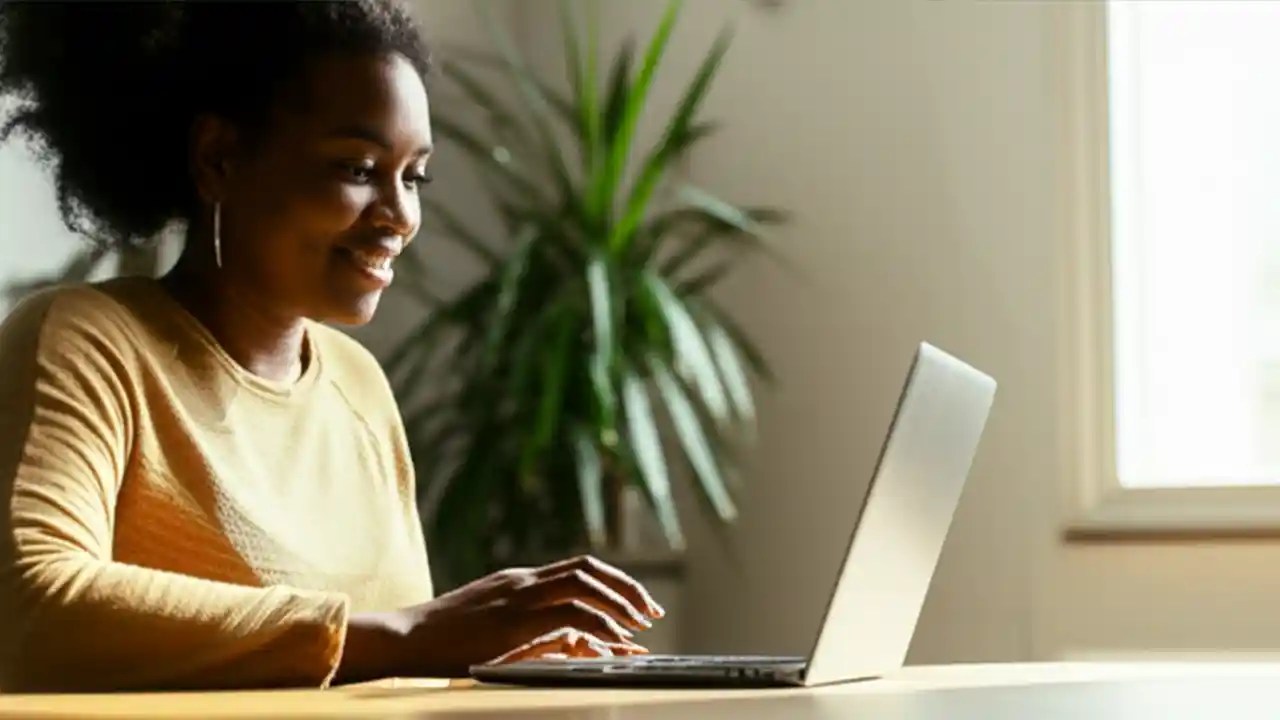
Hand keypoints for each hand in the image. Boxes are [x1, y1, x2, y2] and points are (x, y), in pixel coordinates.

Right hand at [337, 555, 664, 680]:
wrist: (404, 638)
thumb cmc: (443, 643)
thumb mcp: (493, 630)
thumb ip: (531, 631)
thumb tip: (576, 644)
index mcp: (519, 581)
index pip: (579, 568)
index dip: (614, 583)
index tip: (636, 605)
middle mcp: (523, 582)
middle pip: (589, 568)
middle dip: (627, 588)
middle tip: (650, 612)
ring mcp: (518, 597)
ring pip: (585, 584)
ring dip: (620, 602)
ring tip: (639, 625)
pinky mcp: (514, 620)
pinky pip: (570, 613)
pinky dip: (599, 624)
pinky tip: (613, 641)